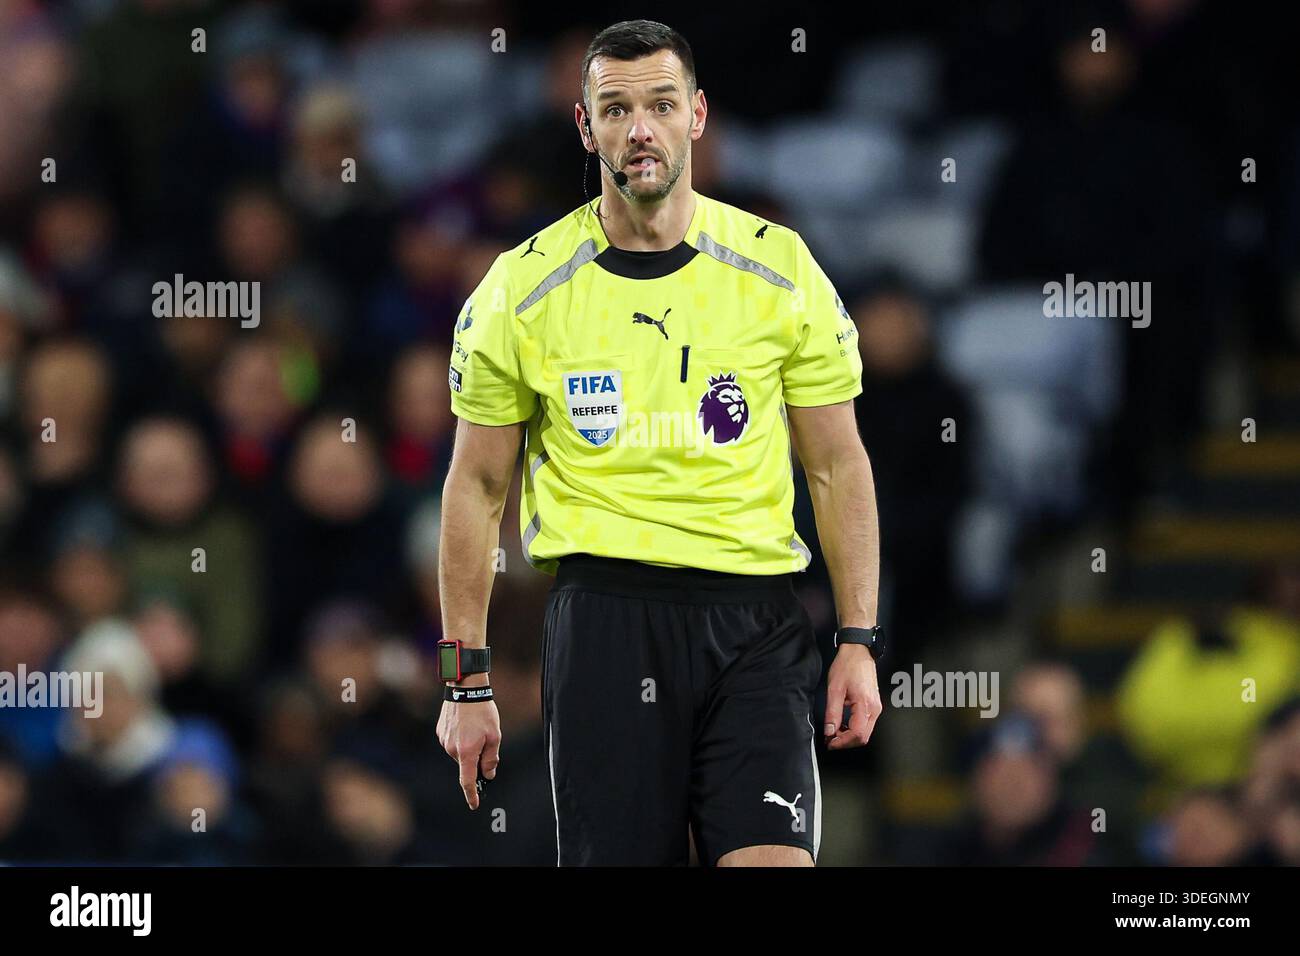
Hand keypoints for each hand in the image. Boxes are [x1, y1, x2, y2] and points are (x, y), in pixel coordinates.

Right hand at [436, 677, 501, 809]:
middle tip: (485, 741)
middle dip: (476, 758)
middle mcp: (452, 749)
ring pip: (459, 753)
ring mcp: (444, 740)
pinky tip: (466, 724)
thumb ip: (491, 758)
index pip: (468, 781)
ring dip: (468, 747)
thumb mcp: (494, 736)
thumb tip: (488, 775)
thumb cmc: (482, 712)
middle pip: (466, 764)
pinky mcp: (440, 732)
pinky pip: (452, 742)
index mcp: (467, 752)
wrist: (465, 689)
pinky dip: (460, 739)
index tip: (474, 804)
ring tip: (474, 727)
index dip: (472, 794)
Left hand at [823, 644, 882, 749]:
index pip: (856, 734)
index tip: (829, 742)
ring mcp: (876, 707)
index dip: (842, 742)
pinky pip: (866, 724)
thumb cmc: (847, 665)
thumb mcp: (834, 689)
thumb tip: (829, 731)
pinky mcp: (874, 705)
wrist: (858, 652)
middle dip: (846, 742)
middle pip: (863, 737)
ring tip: (834, 733)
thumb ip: (832, 713)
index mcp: (865, 704)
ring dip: (849, 736)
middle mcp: (874, 708)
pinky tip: (842, 725)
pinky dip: (854, 729)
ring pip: (865, 733)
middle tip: (830, 740)